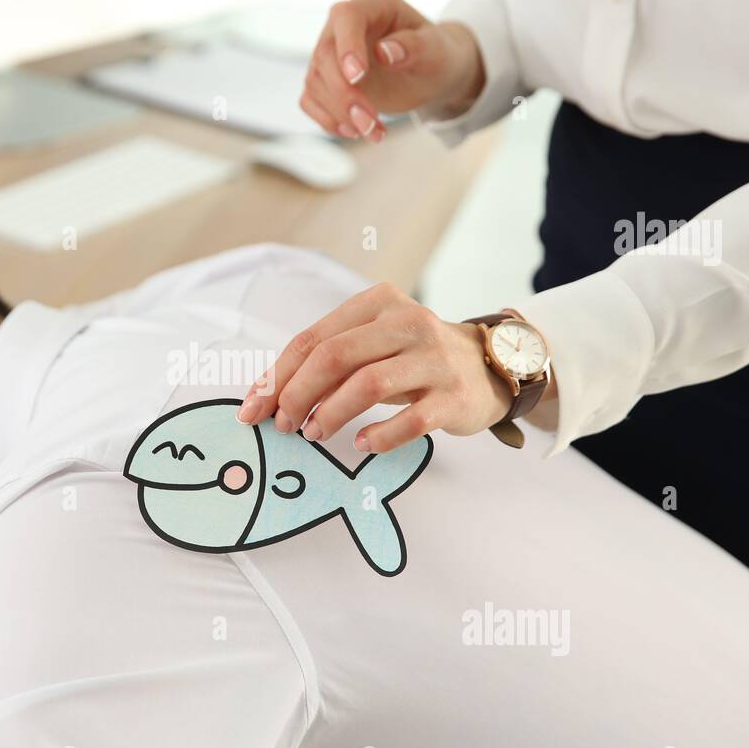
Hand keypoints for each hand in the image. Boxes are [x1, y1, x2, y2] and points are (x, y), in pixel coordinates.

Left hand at [237, 283, 515, 452]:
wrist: (494, 365)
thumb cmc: (417, 358)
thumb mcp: (375, 344)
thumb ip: (332, 361)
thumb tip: (271, 395)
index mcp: (378, 303)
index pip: (313, 338)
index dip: (277, 375)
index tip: (254, 407)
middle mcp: (408, 323)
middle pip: (334, 357)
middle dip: (296, 395)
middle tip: (283, 424)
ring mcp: (434, 359)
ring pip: (368, 385)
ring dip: (331, 414)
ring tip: (315, 433)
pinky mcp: (455, 396)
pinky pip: (411, 419)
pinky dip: (379, 436)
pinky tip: (362, 444)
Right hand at [299, 0, 486, 142]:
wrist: (429, 74)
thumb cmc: (436, 54)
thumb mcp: (436, 50)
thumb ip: (414, 46)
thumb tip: (384, 52)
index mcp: (373, 3)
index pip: (347, 17)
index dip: (347, 46)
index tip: (357, 77)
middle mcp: (344, 25)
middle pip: (325, 56)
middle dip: (344, 95)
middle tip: (369, 122)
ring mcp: (331, 53)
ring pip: (315, 82)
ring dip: (339, 114)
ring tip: (374, 132)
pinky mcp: (325, 79)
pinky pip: (310, 100)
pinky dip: (329, 120)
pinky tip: (355, 132)